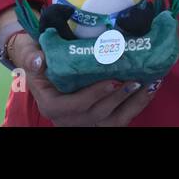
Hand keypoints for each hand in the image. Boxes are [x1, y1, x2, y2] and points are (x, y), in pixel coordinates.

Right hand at [10, 33, 157, 126]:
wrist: (43, 67)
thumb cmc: (39, 59)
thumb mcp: (30, 56)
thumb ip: (32, 58)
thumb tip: (39, 59)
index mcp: (52, 105)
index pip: (74, 106)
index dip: (94, 95)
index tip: (112, 81)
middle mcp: (68, 119)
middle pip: (97, 115)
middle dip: (119, 98)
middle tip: (136, 80)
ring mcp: (85, 122)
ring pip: (112, 122)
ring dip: (132, 105)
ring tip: (148, 85)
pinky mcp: (99, 120)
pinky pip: (120, 119)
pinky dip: (136, 106)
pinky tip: (149, 90)